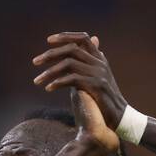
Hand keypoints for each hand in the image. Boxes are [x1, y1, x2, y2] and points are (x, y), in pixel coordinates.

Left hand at [32, 32, 127, 147]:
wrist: (120, 118)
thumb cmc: (104, 102)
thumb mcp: (95, 80)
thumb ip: (85, 68)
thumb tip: (74, 58)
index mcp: (100, 58)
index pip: (83, 38)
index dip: (65, 37)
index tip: (48, 41)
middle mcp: (99, 62)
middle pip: (72, 49)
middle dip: (51, 54)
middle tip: (35, 62)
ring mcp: (98, 73)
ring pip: (69, 64)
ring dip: (50, 72)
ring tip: (37, 81)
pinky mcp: (95, 86)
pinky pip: (72, 79)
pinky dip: (58, 83)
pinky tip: (48, 89)